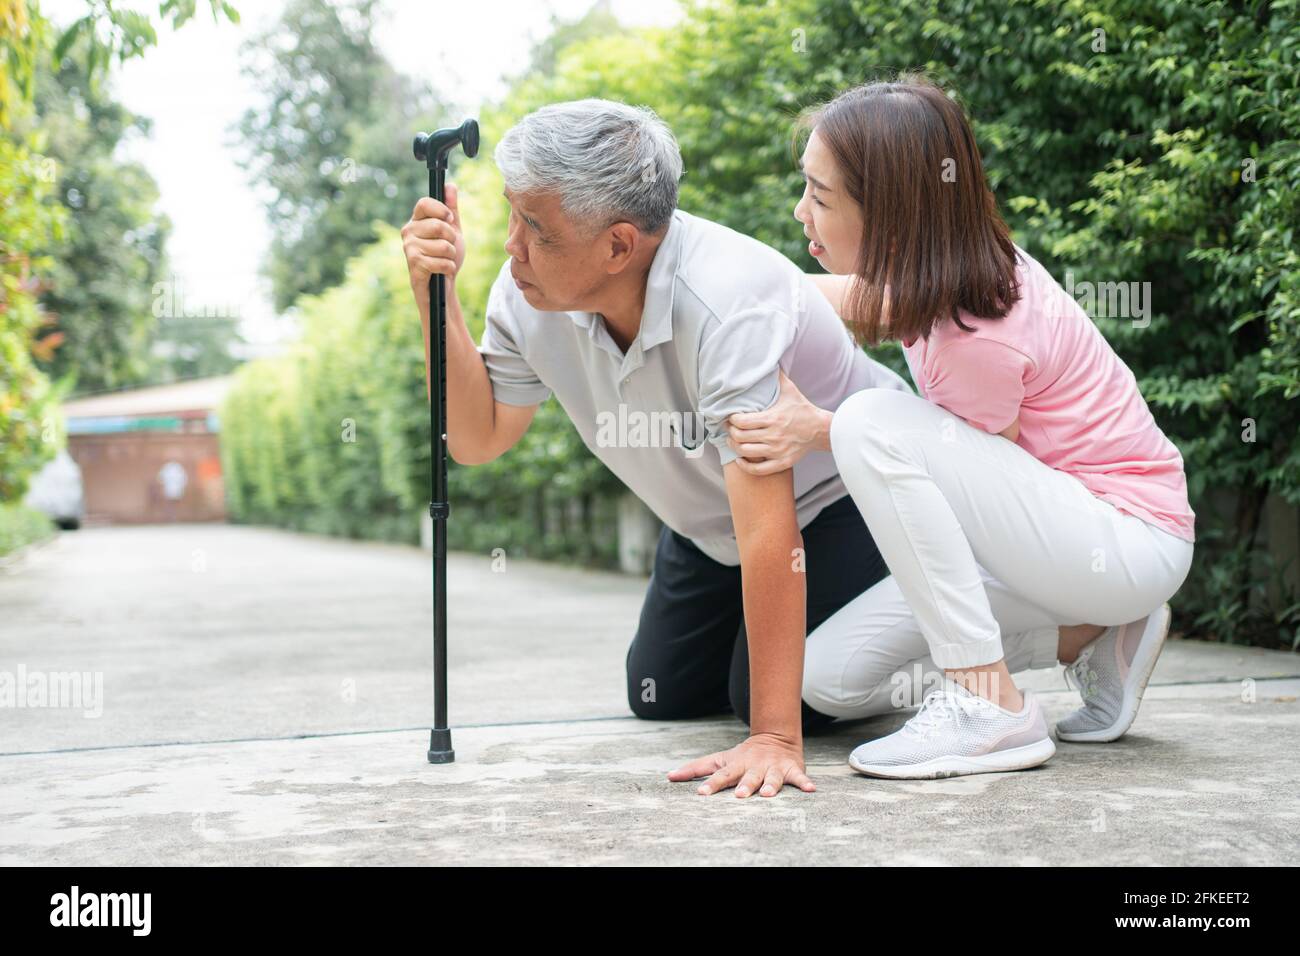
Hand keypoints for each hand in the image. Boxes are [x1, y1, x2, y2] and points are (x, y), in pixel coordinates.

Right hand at [401, 182, 465, 305]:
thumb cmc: (446, 256)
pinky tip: (442, 271)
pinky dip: (448, 268)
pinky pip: (441, 262)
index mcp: (417, 220)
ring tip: (444, 260)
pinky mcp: (414, 264)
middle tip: (449, 248)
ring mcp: (409, 248)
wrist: (443, 285)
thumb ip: (452, 208)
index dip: (442, 210)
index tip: (450, 219)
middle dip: (452, 239)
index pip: (424, 203)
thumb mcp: (453, 230)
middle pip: (438, 225)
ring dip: (451, 256)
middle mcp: (409, 231)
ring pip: (443, 245)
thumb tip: (450, 186)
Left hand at [667, 732, 814, 797]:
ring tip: (769, 794)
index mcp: (736, 765)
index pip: (721, 775)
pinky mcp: (791, 769)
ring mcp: (773, 767)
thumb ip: (696, 768)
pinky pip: (799, 777)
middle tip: (739, 796)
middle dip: (744, 786)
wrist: (775, 737)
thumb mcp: (720, 759)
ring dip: (771, 785)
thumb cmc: (742, 756)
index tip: (701, 793)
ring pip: (772, 777)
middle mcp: (754, 766)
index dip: (712, 784)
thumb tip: (669, 777)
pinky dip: (805, 782)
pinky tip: (811, 789)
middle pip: (748, 777)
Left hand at [726, 369, 831, 474]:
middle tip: (729, 428)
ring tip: (733, 440)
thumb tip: (768, 359)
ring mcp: (777, 451)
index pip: (742, 421)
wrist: (821, 430)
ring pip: (746, 452)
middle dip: (730, 432)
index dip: (732, 419)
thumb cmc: (803, 409)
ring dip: (735, 447)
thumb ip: (777, 376)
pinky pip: (758, 469)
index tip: (731, 417)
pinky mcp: (782, 462)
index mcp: (773, 418)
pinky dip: (745, 466)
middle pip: (740, 437)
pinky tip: (740, 459)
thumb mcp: (790, 390)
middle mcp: (773, 436)